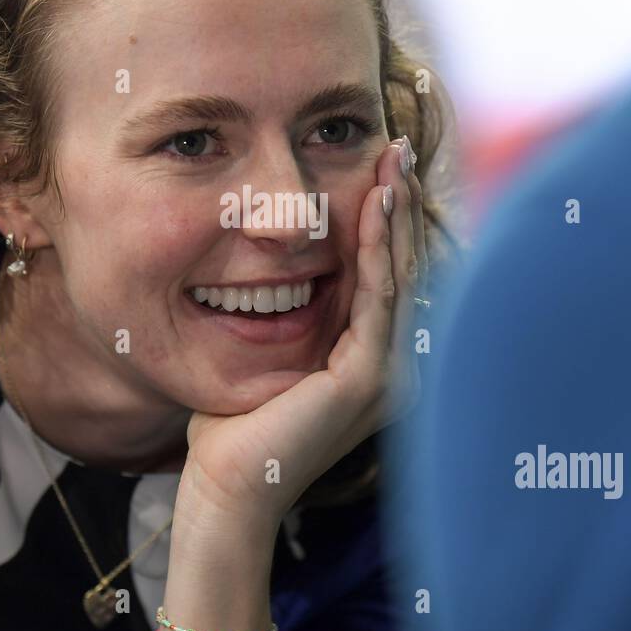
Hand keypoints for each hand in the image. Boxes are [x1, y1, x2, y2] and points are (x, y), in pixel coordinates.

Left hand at [180, 136, 427, 526]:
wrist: (227, 484)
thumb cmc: (236, 426)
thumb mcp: (271, 354)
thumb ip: (291, 316)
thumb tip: (278, 269)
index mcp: (376, 362)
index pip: (389, 277)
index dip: (389, 222)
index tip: (382, 169)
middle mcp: (395, 366)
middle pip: (403, 268)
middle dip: (400, 205)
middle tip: (396, 147)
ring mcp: (389, 373)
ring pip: (398, 275)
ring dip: (395, 215)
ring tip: (391, 162)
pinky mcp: (369, 377)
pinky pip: (377, 297)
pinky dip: (375, 249)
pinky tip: (373, 208)